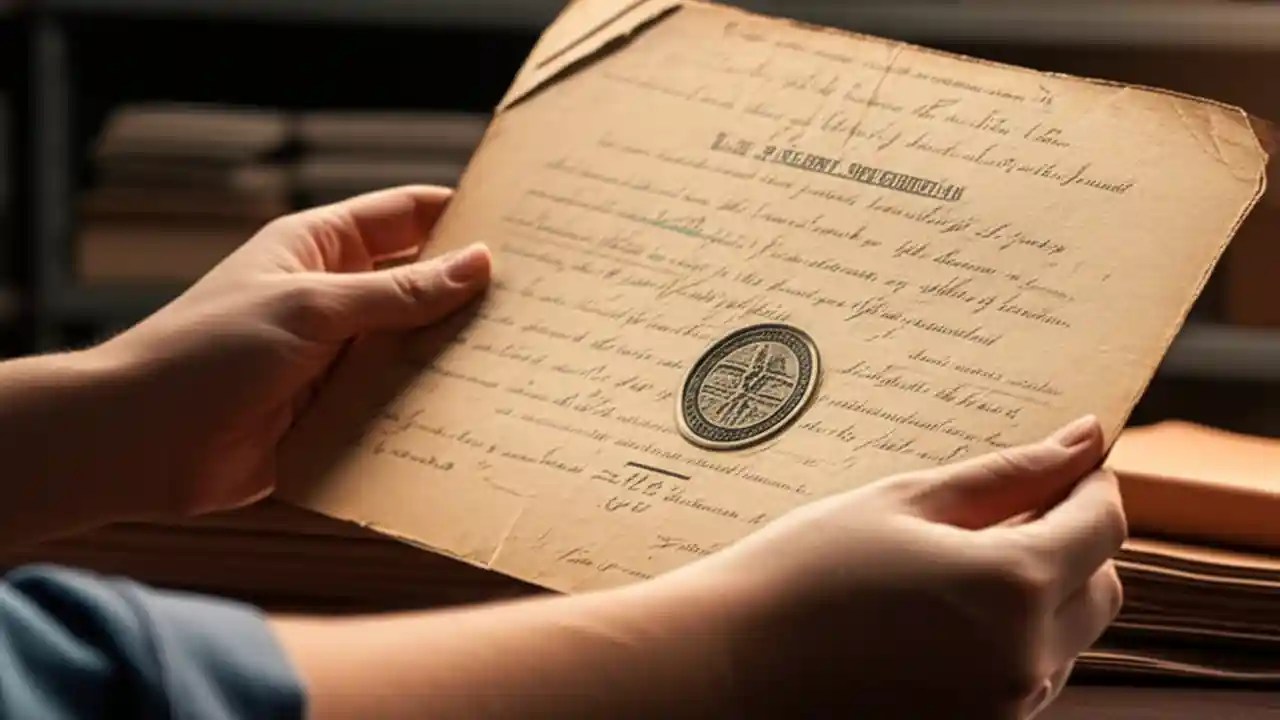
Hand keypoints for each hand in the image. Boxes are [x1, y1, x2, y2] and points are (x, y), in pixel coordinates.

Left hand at [93, 186, 489, 517]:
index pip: (405, 215)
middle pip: (421, 285)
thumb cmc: (209, 353)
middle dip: (472, 293)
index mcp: (321, 248)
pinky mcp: (338, 414)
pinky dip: (431, 407)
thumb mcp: (311, 308)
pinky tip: (478, 414)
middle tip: (543, 303)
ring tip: (524, 361)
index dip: (462, 215)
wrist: (141, 444)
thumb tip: (478, 263)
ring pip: (416, 348)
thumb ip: (398, 292)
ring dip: (456, 356)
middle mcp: (335, 298)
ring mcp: (338, 358)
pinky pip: (397, 404)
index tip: (527, 227)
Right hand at [670, 415, 1123, 718]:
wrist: (728, 668)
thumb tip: (1083, 441)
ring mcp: (1002, 708)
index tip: (1070, 465)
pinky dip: (1010, 639)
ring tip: (960, 565)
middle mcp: (1025, 659)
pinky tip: (942, 616)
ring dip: (1044, 594)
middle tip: (1015, 509)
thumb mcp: (902, 503)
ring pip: (1068, 638)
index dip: (1092, 485)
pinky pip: (1025, 678)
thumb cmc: (803, 571)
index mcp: (1013, 586)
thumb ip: (1007, 474)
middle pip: (1102, 587)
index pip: (1104, 525)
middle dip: (1078, 541)